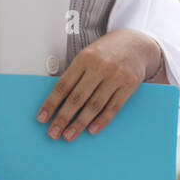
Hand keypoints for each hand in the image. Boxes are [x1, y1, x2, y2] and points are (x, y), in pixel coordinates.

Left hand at [36, 28, 164, 140]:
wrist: (137, 43)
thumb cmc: (108, 51)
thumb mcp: (89, 55)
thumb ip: (76, 74)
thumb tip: (58, 101)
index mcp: (85, 57)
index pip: (63, 85)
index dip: (51, 104)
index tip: (42, 118)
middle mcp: (100, 66)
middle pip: (77, 98)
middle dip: (63, 118)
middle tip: (53, 133)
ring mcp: (116, 76)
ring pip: (94, 105)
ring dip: (80, 123)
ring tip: (69, 135)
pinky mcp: (130, 84)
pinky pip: (113, 107)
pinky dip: (101, 120)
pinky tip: (91, 130)